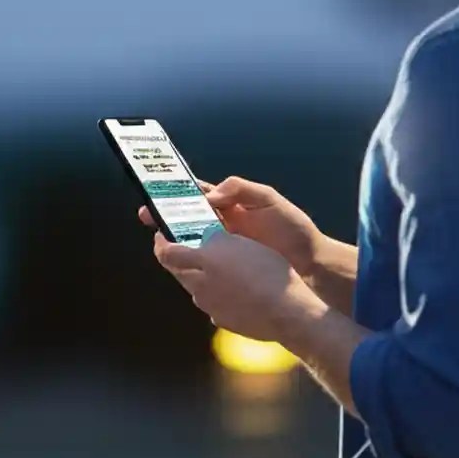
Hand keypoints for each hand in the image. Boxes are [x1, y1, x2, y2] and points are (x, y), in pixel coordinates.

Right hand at [138, 176, 323, 275]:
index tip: (157, 192)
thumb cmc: (292, 228)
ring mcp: (224, 247)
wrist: (310, 263)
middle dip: (166, 215)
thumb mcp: (269, 200)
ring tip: (159, 240)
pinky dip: (189, 262)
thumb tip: (212, 195)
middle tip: (147, 216)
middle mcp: (223, 224)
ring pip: (191, 241)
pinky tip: (179, 264)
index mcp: (231, 204)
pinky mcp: (227, 267)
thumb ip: (241, 190)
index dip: (176, 192)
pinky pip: (203, 263)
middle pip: (187, 217)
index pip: (198, 195)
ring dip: (175, 241)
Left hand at [153, 231, 322, 342]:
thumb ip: (214, 241)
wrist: (285, 310)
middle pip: (180, 272)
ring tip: (223, 269)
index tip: (161, 234)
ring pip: (198, 288)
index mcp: (202, 263)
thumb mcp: (239, 244)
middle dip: (182, 259)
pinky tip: (239, 291)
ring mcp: (210, 307)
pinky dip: (220, 295)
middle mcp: (199, 287)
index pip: (166, 253)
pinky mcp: (223, 321)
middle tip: (190, 248)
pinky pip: (216, 304)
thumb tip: (200, 243)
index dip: (161, 243)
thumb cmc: (265, 271)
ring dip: (203, 278)